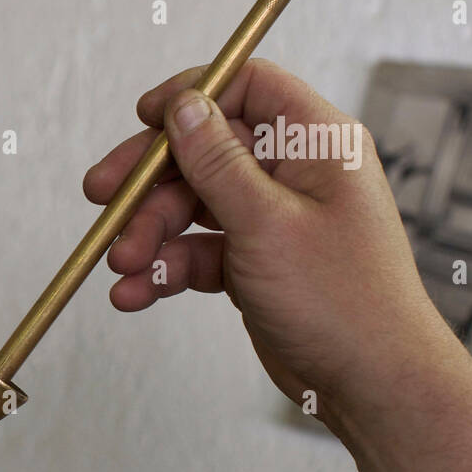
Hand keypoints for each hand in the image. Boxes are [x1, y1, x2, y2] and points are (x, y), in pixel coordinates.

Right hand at [82, 58, 457, 426]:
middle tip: (101, 197)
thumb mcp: (267, 223)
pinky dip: (164, 270)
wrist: (370, 384)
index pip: (248, 88)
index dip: (193, 94)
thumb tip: (183, 107)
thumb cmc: (344, 302)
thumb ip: (217, 162)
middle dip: (149, 180)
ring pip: (191, 206)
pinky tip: (135, 293)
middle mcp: (293, 175)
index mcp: (315, 145)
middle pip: (204, 151)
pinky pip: (195, 252)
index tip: (144, 117)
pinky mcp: (252, 262)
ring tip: (121, 265)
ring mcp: (270, 220)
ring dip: (149, 233)